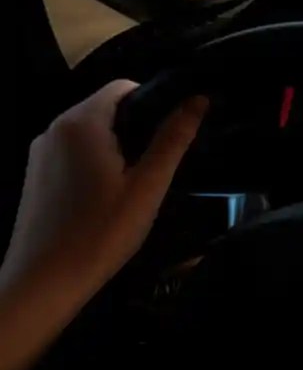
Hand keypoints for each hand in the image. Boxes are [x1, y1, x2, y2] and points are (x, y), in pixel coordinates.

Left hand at [1, 80, 206, 297]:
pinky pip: (73, 151)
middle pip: (106, 108)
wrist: (43, 283)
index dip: (155, 100)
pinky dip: (96, 161)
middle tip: (160, 164)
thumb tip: (199, 99)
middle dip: (137, 127)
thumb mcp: (148, 186)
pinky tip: (108, 196)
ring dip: (117, 146)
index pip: (123, 86)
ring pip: (90, 132)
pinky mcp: (36, 175)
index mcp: (81, 123)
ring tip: (138, 183)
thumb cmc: (101, 232)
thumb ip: (173, 139)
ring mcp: (41, 153)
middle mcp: (55, 129)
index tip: (175, 131)